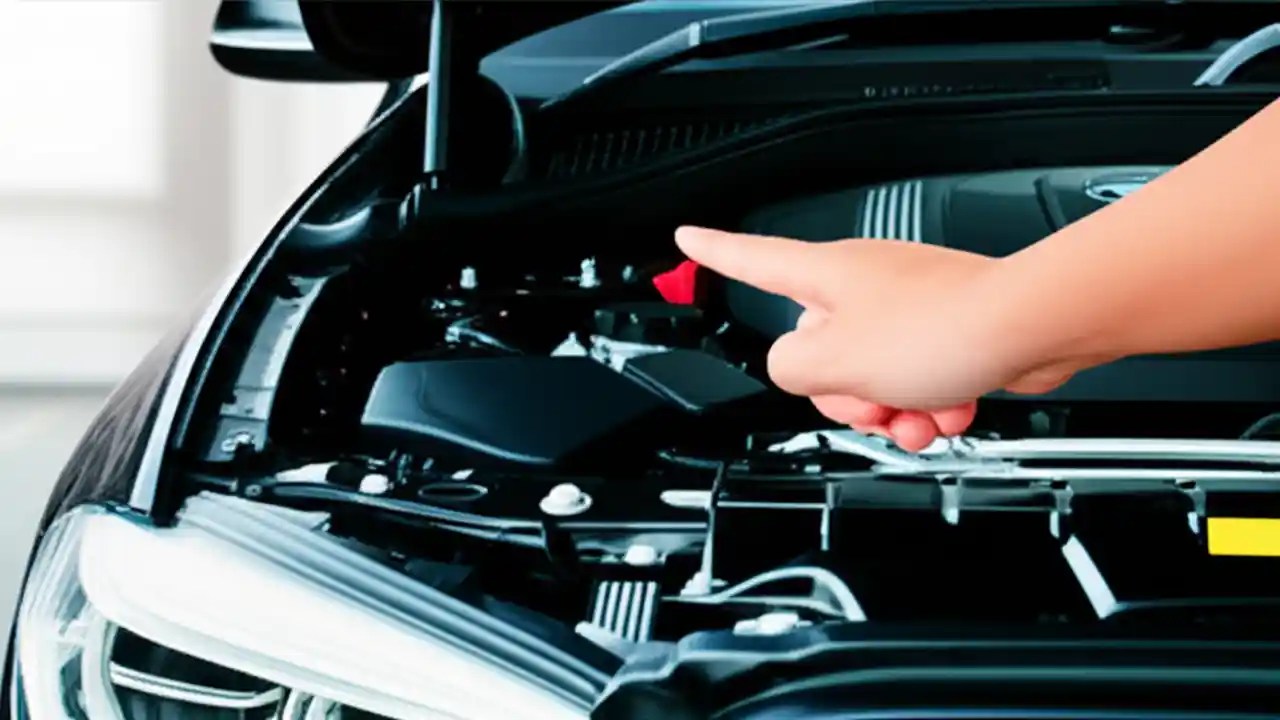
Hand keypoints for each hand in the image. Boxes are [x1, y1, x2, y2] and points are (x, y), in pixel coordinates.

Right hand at [676, 226, 1090, 449]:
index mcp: (825, 277)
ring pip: (871, 381)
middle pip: (817, 355)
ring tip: (921, 410)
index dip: (714, 253)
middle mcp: (864, 288)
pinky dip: (931, 407)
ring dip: (894, 413)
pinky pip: (916, 385)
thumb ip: (788, 368)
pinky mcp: (947, 335)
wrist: (1032, 327)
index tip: (689, 238)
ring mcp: (907, 311)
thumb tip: (798, 370)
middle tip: (874, 398)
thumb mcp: (831, 360)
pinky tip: (950, 408)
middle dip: (845, 397)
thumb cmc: (945, 326)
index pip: (751, 259)